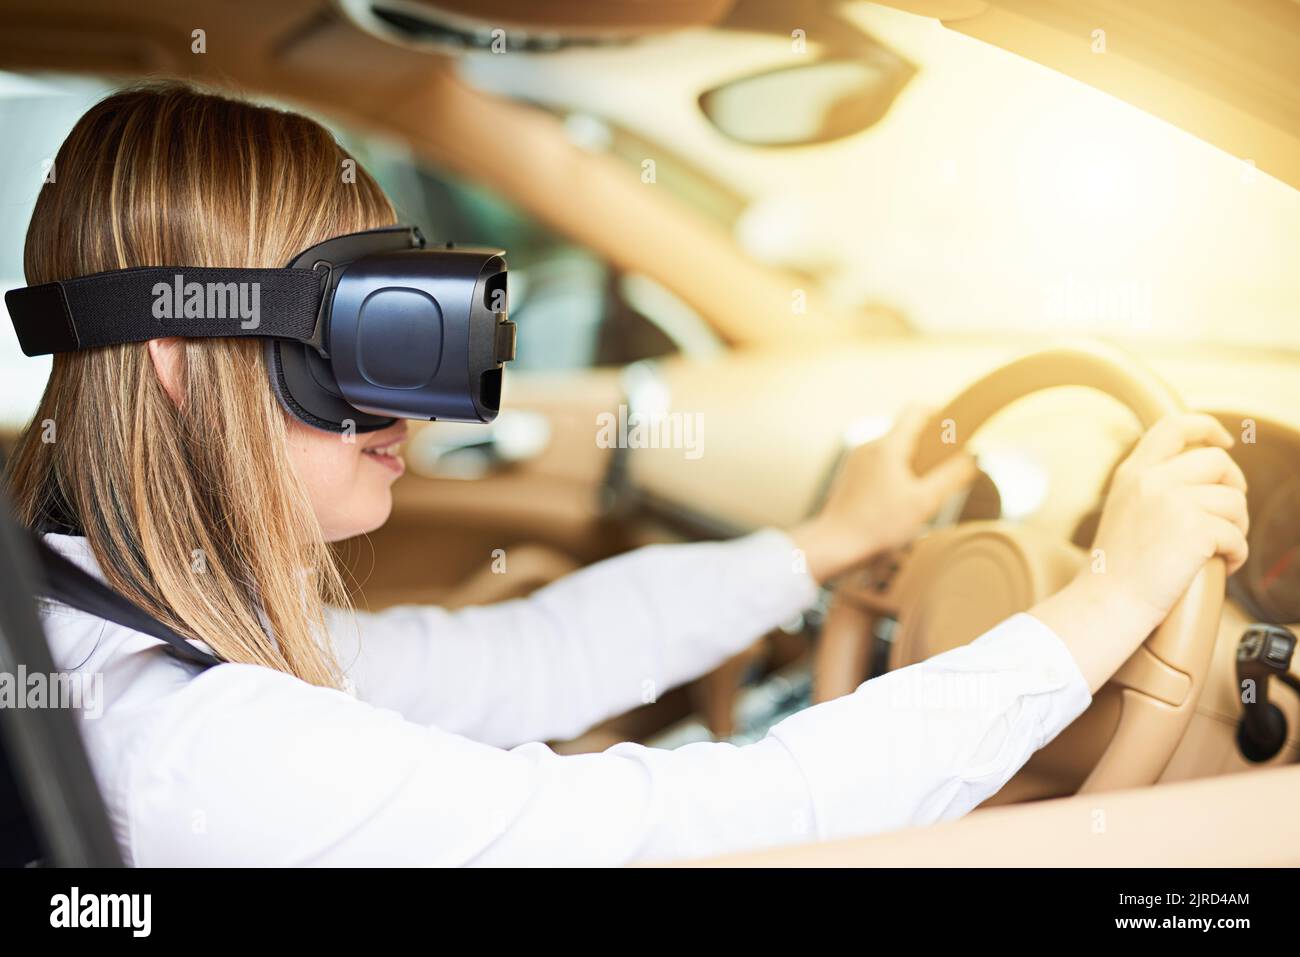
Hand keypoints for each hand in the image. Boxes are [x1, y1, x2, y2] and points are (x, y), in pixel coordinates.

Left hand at [789, 406, 977, 582]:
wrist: (834, 544)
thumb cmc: (878, 525)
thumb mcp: (924, 503)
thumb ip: (952, 477)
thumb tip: (973, 458)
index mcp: (887, 446)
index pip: (916, 410)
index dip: (940, 413)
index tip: (956, 428)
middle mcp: (869, 446)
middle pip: (905, 429)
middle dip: (929, 442)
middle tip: (948, 462)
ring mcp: (857, 460)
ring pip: (892, 448)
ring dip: (912, 458)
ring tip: (928, 484)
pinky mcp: (851, 476)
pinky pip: (879, 463)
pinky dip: (896, 470)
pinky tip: (903, 496)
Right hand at [1032, 412, 1248, 691]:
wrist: (1107, 602)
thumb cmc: (1118, 568)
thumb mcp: (1125, 509)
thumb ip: (1154, 485)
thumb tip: (1207, 473)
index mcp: (1133, 472)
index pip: (1175, 426)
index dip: (1207, 427)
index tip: (1224, 441)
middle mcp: (1151, 480)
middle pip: (1218, 461)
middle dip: (1234, 486)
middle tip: (1228, 514)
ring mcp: (1172, 502)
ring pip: (1234, 500)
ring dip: (1237, 527)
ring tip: (1221, 548)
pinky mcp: (1193, 530)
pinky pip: (1237, 535)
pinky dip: (1237, 554)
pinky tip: (1222, 565)